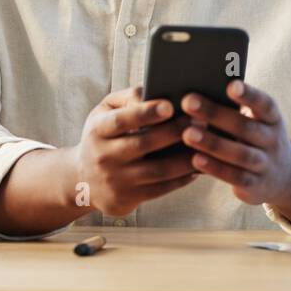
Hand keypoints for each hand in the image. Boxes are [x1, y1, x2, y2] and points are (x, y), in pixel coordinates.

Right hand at [71, 86, 198, 216]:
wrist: (83, 179)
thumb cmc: (103, 136)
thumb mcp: (105, 112)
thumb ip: (128, 98)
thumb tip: (153, 91)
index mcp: (98, 130)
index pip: (121, 120)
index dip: (145, 113)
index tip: (170, 105)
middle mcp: (104, 156)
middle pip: (143, 145)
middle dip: (175, 133)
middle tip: (201, 122)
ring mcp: (116, 180)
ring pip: (157, 170)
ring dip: (185, 159)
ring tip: (207, 145)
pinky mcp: (127, 199)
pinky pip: (161, 189)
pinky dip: (182, 178)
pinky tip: (198, 166)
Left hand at [178, 80, 290, 206]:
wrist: (284, 176)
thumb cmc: (255, 138)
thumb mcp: (256, 122)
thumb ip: (234, 110)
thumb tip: (197, 95)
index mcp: (272, 119)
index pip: (264, 105)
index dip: (249, 95)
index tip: (230, 85)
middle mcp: (273, 141)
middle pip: (245, 127)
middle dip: (215, 114)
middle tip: (188, 102)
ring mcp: (266, 165)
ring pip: (240, 154)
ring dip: (213, 144)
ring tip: (187, 134)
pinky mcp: (255, 186)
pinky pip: (235, 177)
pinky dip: (216, 168)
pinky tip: (196, 159)